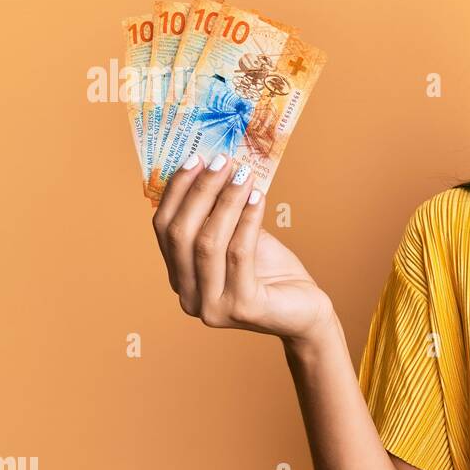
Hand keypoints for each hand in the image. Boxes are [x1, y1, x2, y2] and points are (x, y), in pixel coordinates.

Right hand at [151, 152, 334, 342]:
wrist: (305, 311)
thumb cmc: (272, 273)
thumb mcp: (239, 239)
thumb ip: (220, 215)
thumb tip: (214, 166)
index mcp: (180, 279)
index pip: (164, 229)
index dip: (176, 192)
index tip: (195, 158)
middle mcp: (189, 297)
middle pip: (181, 234)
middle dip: (200, 191)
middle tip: (221, 161)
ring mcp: (212, 307)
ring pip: (209, 243)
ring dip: (226, 202)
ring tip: (243, 174)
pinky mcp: (242, 308)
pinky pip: (239, 254)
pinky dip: (248, 220)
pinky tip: (259, 197)